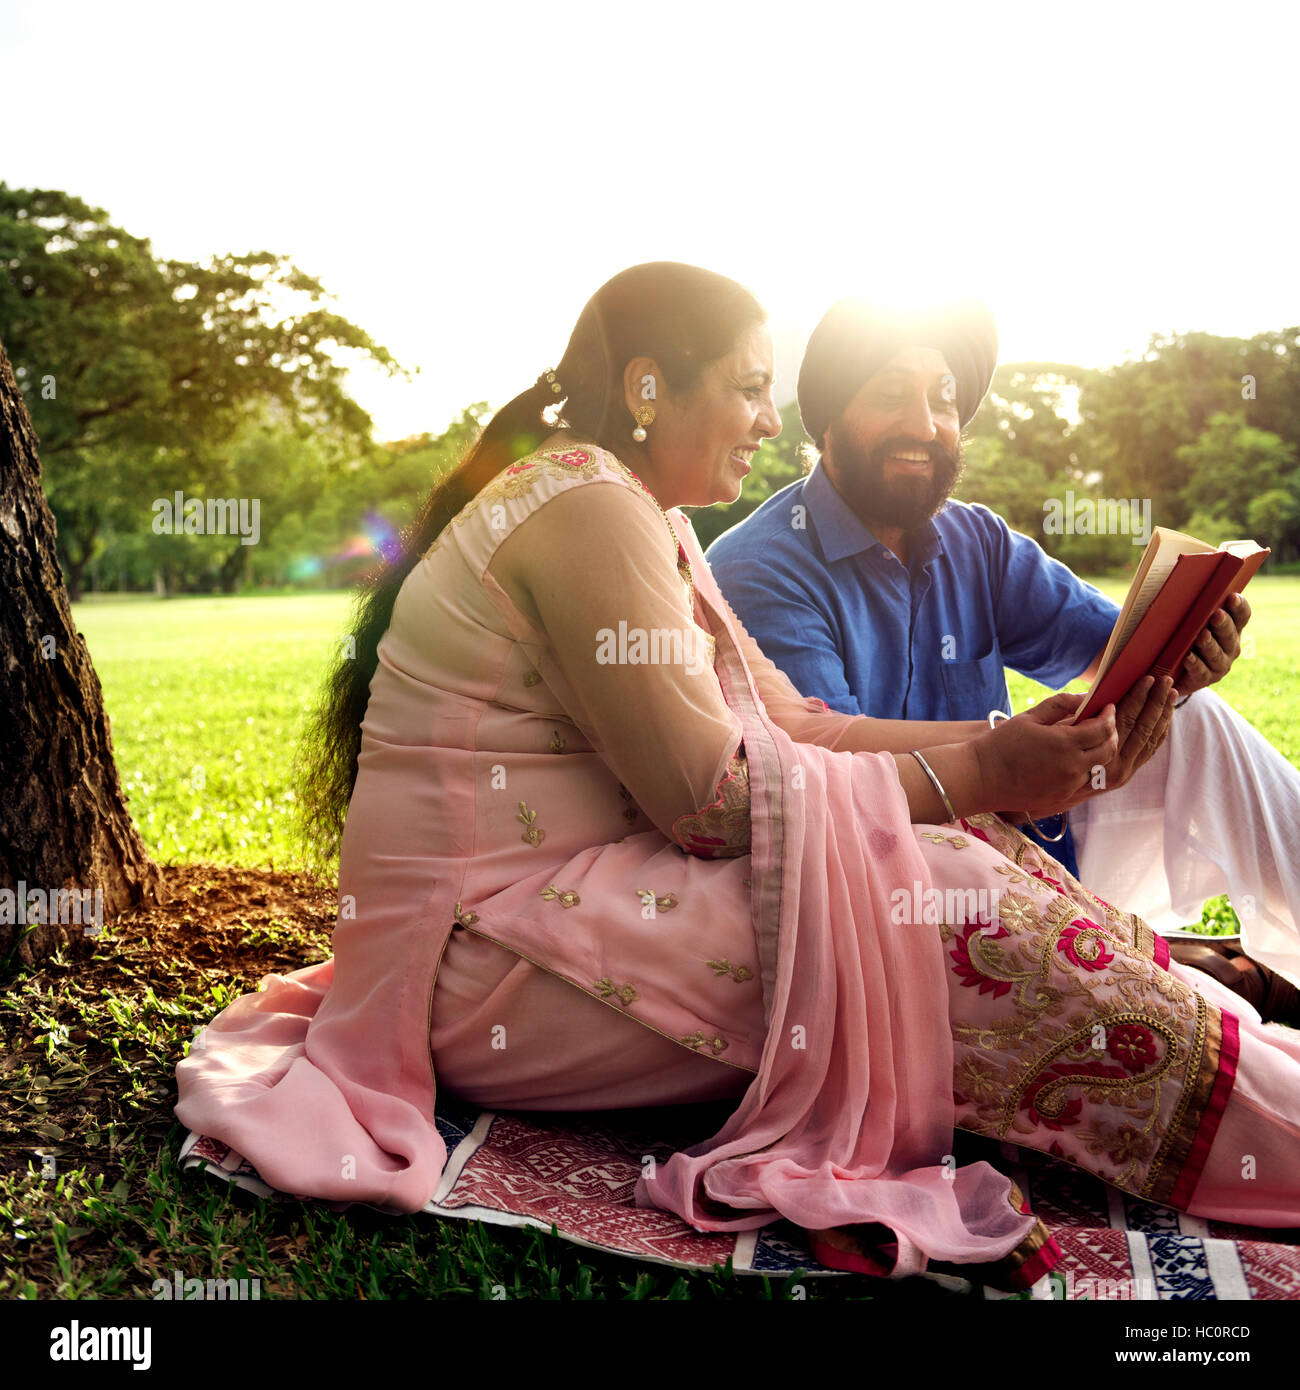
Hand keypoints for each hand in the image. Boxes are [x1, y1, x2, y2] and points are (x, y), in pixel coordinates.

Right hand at [973, 692, 1117, 817]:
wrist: (979, 779)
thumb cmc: (1000, 744)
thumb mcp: (1029, 718)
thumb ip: (1060, 704)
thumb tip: (1084, 697)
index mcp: (1065, 743)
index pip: (1103, 728)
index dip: (1109, 716)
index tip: (1107, 707)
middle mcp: (1072, 767)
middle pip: (1109, 750)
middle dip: (1111, 734)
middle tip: (1105, 723)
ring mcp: (1068, 785)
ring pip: (1099, 768)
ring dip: (1099, 753)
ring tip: (1089, 741)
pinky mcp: (1061, 798)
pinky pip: (1083, 781)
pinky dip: (1084, 768)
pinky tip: (1071, 759)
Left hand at [1173, 592, 1250, 697]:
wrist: (1175, 670)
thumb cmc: (1184, 637)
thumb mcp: (1191, 622)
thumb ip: (1196, 608)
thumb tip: (1186, 584)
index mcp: (1232, 628)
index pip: (1242, 616)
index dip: (1239, 606)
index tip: (1232, 596)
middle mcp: (1231, 646)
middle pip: (1230, 634)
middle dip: (1223, 624)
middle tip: (1216, 614)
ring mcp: (1220, 664)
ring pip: (1217, 654)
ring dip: (1210, 644)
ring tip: (1202, 635)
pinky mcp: (1206, 679)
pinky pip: (1201, 671)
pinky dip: (1194, 664)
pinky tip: (1187, 657)